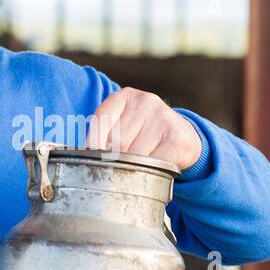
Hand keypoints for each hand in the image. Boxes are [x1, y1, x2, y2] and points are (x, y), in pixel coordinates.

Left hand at [84, 87, 202, 169]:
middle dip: (114, 159)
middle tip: (122, 165)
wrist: (184, 137)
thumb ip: (104, 136)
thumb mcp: (123, 126)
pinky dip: (149, 173)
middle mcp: (145, 102)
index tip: (91, 159)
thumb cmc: (144, 135)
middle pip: (116, 142)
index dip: (93, 144)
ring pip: (133, 156)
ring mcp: (163, 119)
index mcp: (125, 96)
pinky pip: (152, 165)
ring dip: (132, 168)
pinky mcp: (177, 139)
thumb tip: (85, 156)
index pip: (100, 120)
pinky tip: (153, 169)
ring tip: (140, 165)